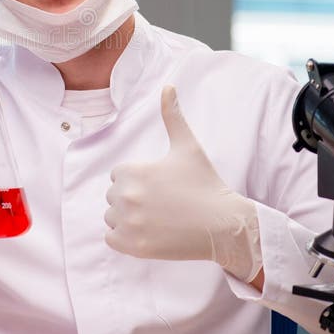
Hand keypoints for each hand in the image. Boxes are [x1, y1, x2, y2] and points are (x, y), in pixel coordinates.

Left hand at [104, 85, 261, 281]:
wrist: (223, 224)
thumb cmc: (205, 183)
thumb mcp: (187, 146)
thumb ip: (172, 115)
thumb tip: (168, 86)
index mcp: (132, 171)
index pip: (119, 174)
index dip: (139, 178)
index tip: (161, 184)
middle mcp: (126, 196)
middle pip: (114, 196)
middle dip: (132, 198)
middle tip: (162, 202)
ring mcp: (129, 224)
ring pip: (111, 217)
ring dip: (127, 218)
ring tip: (157, 217)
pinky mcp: (134, 247)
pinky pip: (111, 239)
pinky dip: (124, 237)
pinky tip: (147, 233)